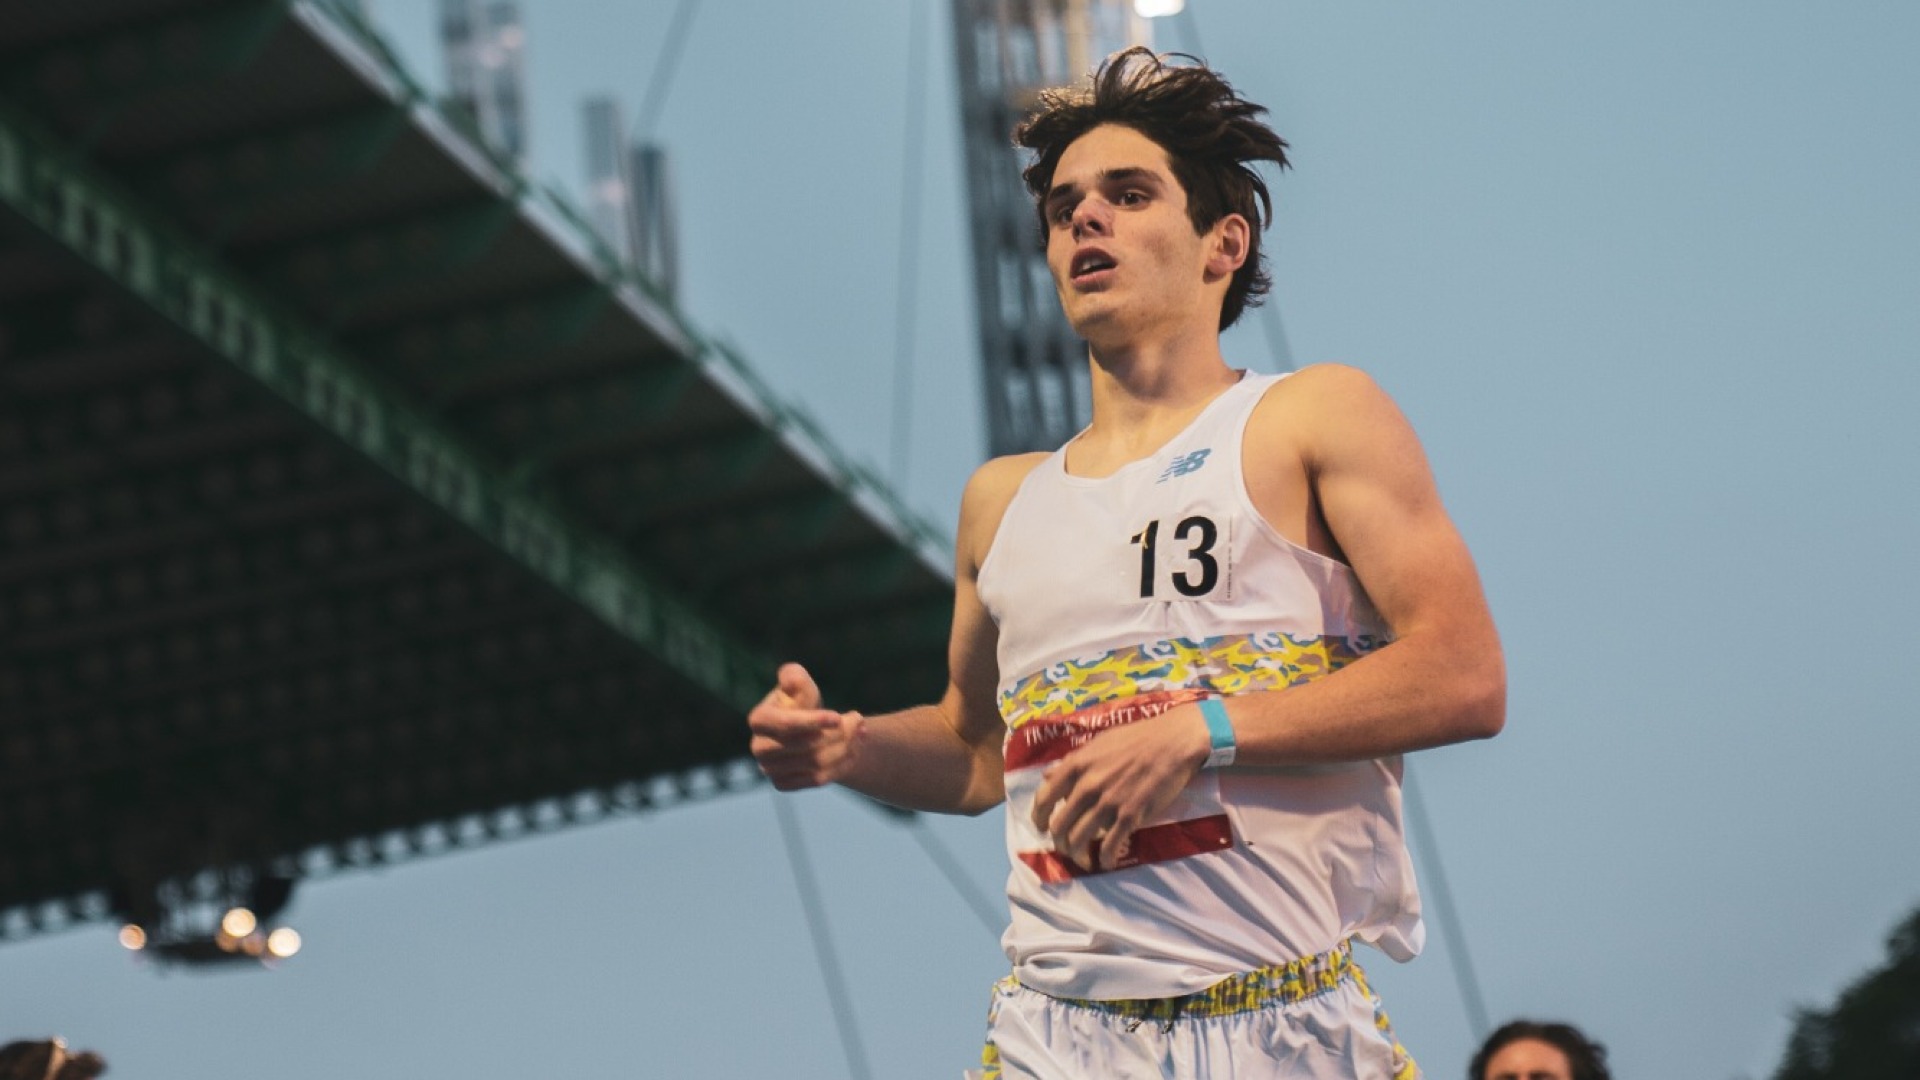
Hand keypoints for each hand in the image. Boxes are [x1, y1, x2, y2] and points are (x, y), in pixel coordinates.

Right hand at [748, 663, 864, 789]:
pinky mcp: (782, 783)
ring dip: (845, 748)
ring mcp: (769, 769)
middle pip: (806, 746)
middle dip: (839, 733)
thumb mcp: (800, 686)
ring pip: (815, 764)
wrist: (808, 730)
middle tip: (859, 720)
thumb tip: (791, 679)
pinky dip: (841, 765)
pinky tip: (854, 750)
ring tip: (861, 732)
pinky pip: (817, 780)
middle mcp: (759, 748)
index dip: (813, 722)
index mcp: (760, 719)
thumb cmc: (802, 702)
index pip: (786, 725)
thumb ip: (795, 677)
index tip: (838, 717)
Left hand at [1029, 705, 1211, 870]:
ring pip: (1080, 840)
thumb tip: (1049, 776)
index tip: (1042, 827)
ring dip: (1078, 856)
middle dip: (1060, 843)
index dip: (1039, 817)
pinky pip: (1110, 846)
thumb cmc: (1136, 738)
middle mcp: (1086, 786)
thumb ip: (1072, 762)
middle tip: (1066, 848)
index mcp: (1076, 765)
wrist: (1172, 742)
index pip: (1044, 798)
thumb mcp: (1097, 743)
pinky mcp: (1130, 816)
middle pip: (1060, 826)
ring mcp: (1107, 803)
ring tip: (1084, 859)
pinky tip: (1107, 862)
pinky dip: (1106, 859)